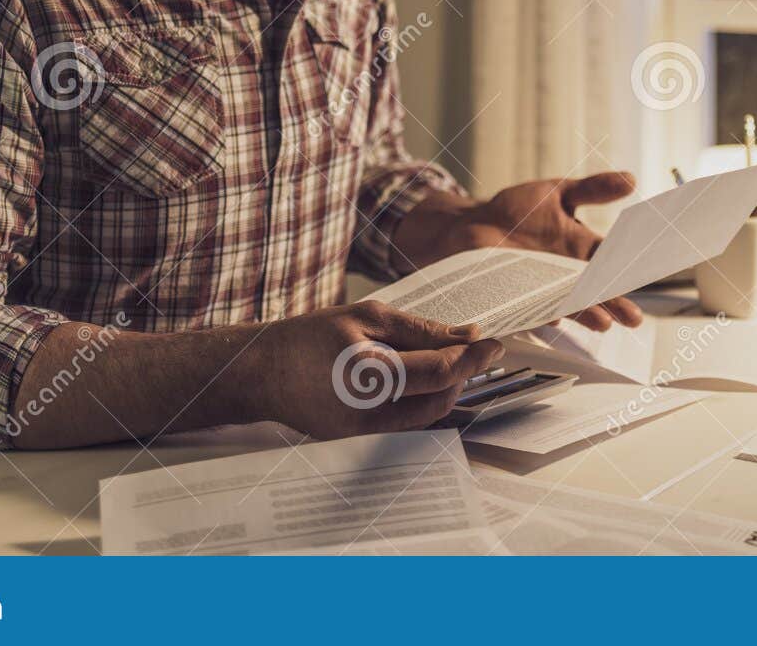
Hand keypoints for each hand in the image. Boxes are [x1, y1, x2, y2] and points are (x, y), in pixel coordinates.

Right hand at [251, 301, 504, 439]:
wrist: (261, 372)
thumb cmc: (309, 337)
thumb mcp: (365, 316)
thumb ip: (419, 328)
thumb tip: (466, 334)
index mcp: (369, 372)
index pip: (440, 370)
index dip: (473, 356)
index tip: (494, 342)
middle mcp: (369, 410)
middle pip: (441, 397)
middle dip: (464, 372)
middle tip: (474, 347)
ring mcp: (364, 431)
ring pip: (429, 415)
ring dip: (447, 388)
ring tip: (447, 360)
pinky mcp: (359, 439)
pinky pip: (408, 422)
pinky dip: (424, 400)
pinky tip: (421, 378)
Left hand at [394, 172, 644, 330]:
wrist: (472, 226)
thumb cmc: (518, 211)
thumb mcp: (558, 193)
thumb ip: (592, 190)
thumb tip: (631, 179)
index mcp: (582, 250)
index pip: (612, 262)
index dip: (629, 270)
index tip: (646, 275)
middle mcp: (567, 276)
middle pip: (595, 292)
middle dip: (615, 304)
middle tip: (632, 317)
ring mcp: (543, 291)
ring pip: (568, 306)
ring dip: (585, 315)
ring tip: (602, 323)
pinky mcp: (517, 301)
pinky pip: (530, 311)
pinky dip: (541, 316)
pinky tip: (554, 321)